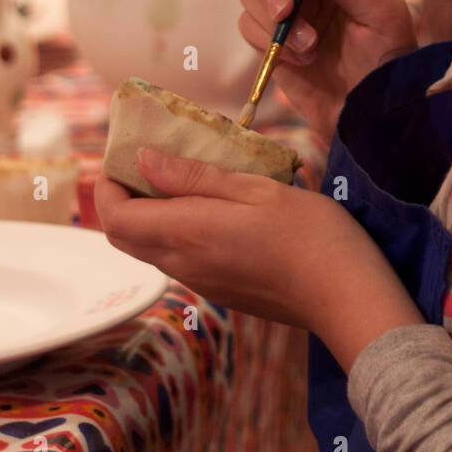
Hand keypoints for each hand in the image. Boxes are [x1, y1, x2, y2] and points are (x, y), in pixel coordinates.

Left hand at [93, 150, 422, 361]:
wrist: (345, 296)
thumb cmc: (308, 233)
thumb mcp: (254, 188)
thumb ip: (194, 176)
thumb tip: (143, 161)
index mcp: (185, 233)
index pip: (115, 216)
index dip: (106, 186)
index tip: (122, 155)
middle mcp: (182, 263)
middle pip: (125, 236)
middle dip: (121, 199)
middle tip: (145, 162)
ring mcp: (201, 282)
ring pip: (150, 249)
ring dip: (148, 215)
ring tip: (181, 177)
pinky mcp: (220, 290)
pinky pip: (178, 259)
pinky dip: (173, 231)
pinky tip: (209, 208)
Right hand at [237, 0, 417, 145]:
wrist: (371, 111)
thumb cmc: (388, 58)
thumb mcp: (382, 13)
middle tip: (285, 11)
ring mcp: (289, 8)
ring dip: (271, 17)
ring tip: (309, 47)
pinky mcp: (271, 37)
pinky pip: (247, 24)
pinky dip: (268, 41)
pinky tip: (301, 60)